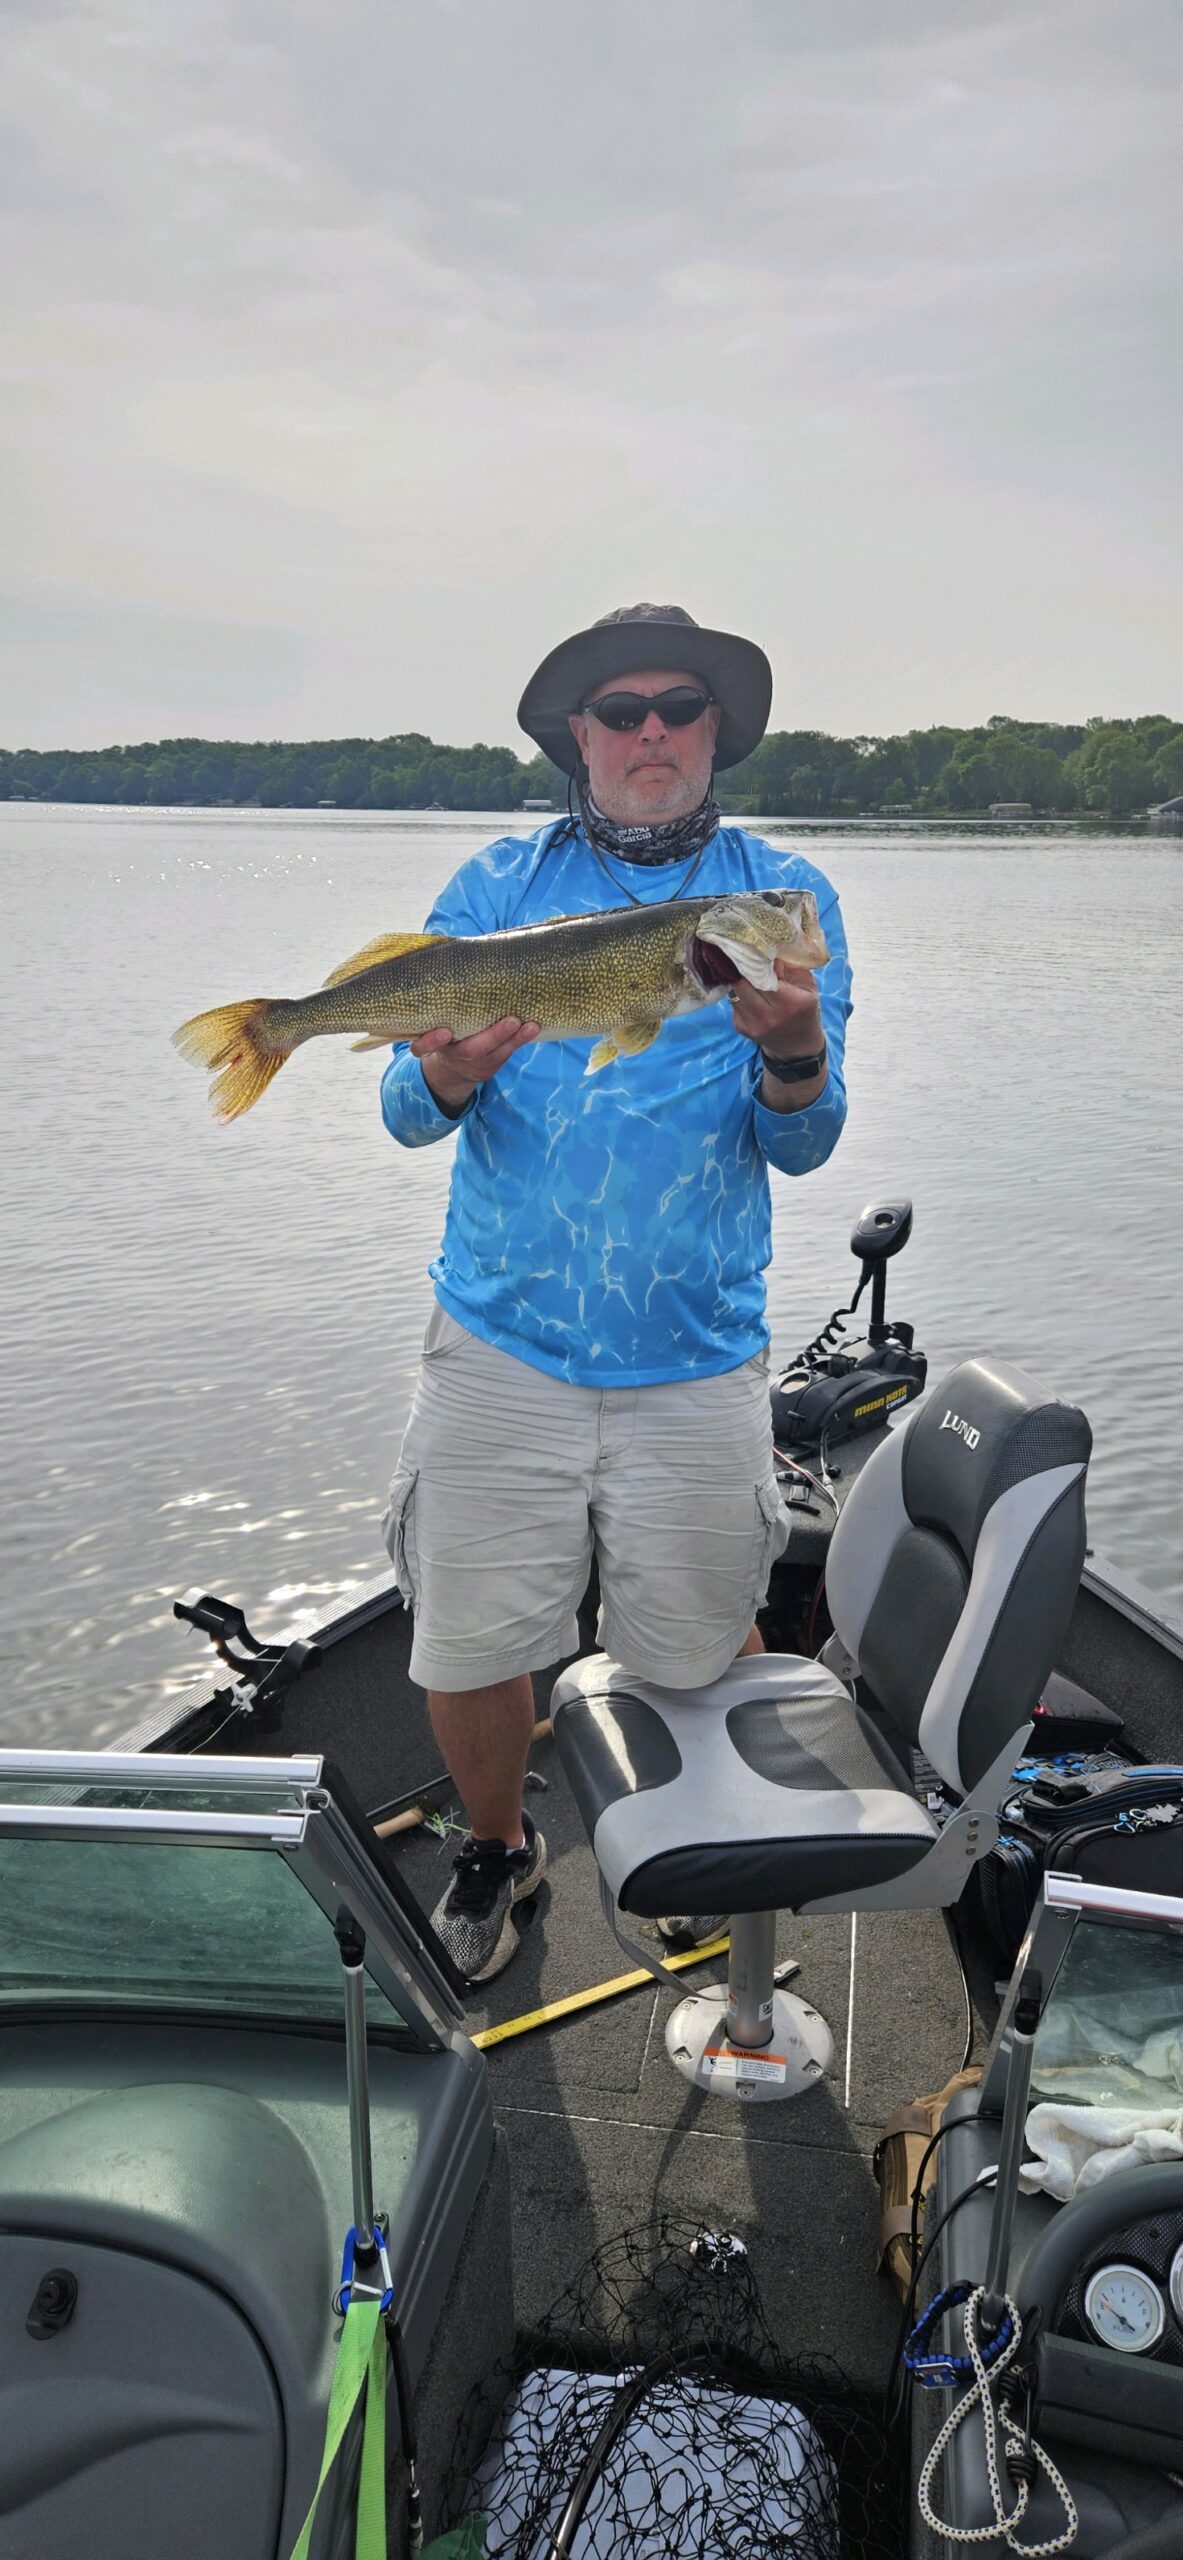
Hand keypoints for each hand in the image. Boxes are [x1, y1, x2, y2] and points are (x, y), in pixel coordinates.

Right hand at [412, 1016, 538, 1114]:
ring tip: (531, 1026)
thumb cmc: (442, 1039)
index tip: (442, 1032)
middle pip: (471, 1050)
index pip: (423, 1048)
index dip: (431, 1042)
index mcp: (432, 1048)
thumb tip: (452, 989)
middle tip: (511, 1021)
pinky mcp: (489, 1068)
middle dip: (493, 1036)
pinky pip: (505, 1055)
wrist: (448, 1072)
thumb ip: (433, 1026)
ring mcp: (472, 1066)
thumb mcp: (431, 1036)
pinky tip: (533, 1029)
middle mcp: (451, 1057)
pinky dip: (518, 1042)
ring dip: (514, 1039)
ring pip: (494, 1054)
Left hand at [728, 958, 822, 1059]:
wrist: (796, 1046)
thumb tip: (769, 954)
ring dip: (738, 980)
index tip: (751, 949)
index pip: (762, 978)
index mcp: (790, 1003)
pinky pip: (734, 1003)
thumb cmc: (804, 1010)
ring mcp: (753, 1024)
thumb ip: (790, 970)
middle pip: (742, 984)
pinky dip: (739, 994)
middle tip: (742, 956)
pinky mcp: (741, 1028)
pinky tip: (748, 991)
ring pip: (734, 992)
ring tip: (744, 971)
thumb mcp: (808, 987)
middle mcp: (769, 1016)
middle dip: (741, 969)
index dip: (754, 963)